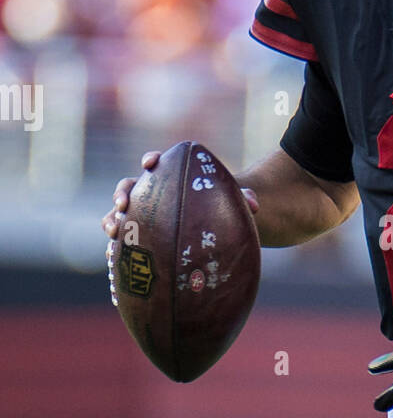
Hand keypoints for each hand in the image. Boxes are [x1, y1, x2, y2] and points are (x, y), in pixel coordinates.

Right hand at [101, 151, 258, 244]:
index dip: (151, 160)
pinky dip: (116, 246)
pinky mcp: (138, 236)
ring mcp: (141, 216)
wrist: (210, 227)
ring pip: (119, 213)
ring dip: (112, 218)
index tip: (151, 163)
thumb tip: (255, 206)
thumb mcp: (232, 203)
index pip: (157, 163)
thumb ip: (242, 200)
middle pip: (128, 187)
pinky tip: (113, 257)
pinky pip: (123, 239)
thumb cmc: (219, 209)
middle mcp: (150, 195)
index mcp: (170, 178)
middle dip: (122, 193)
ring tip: (114, 230)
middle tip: (123, 204)